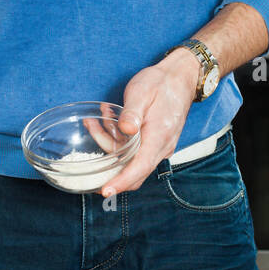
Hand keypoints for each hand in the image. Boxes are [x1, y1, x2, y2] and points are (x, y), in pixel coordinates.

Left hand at [96, 49, 200, 196]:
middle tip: (88, 162)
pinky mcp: (154, 142)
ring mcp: (159, 146)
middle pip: (134, 171)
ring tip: (97, 119)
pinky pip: (134, 149)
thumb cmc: (161, 83)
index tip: (105, 191)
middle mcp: (161, 147)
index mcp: (158, 137)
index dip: (121, 182)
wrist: (180, 77)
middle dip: (109, 169)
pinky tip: (109, 119)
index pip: (139, 168)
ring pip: (130, 159)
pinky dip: (118, 138)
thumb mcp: (142, 92)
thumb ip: (132, 113)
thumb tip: (126, 130)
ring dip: (110, 142)